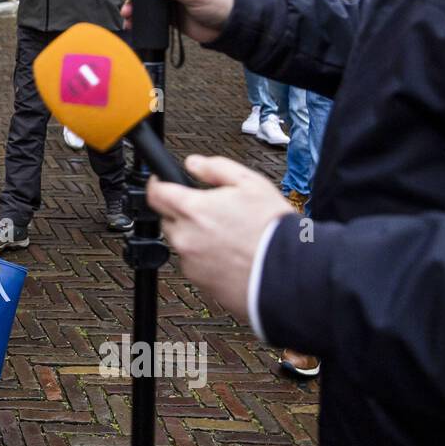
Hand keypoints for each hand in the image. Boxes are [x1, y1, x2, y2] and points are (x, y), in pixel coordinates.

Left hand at [147, 155, 294, 320]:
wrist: (289, 273)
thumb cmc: (272, 229)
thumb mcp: (250, 183)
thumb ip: (216, 168)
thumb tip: (193, 163)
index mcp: (193, 209)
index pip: (155, 193)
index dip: (159, 184)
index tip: (163, 183)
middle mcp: (184, 237)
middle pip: (168, 219)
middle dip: (183, 213)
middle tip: (212, 213)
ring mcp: (189, 262)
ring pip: (182, 243)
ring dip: (196, 237)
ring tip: (228, 237)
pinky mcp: (199, 282)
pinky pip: (194, 264)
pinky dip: (206, 259)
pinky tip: (230, 256)